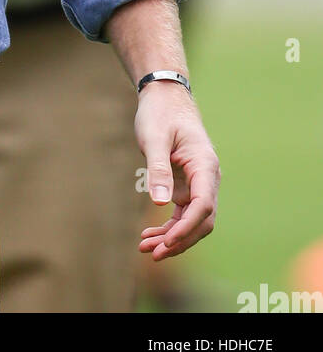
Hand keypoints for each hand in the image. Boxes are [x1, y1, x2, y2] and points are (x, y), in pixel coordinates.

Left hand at [134, 80, 219, 260]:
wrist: (164, 97)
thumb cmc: (159, 114)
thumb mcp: (154, 138)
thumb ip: (158, 169)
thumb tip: (158, 204)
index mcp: (205, 165)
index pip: (204, 205)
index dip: (187, 228)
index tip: (167, 243)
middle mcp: (206, 178)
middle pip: (202, 220)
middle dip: (179, 239)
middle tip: (152, 253)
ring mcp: (198, 184)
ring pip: (192, 220)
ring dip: (172, 237)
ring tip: (144, 249)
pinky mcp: (186, 186)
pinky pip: (182, 214)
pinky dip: (168, 227)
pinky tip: (149, 236)